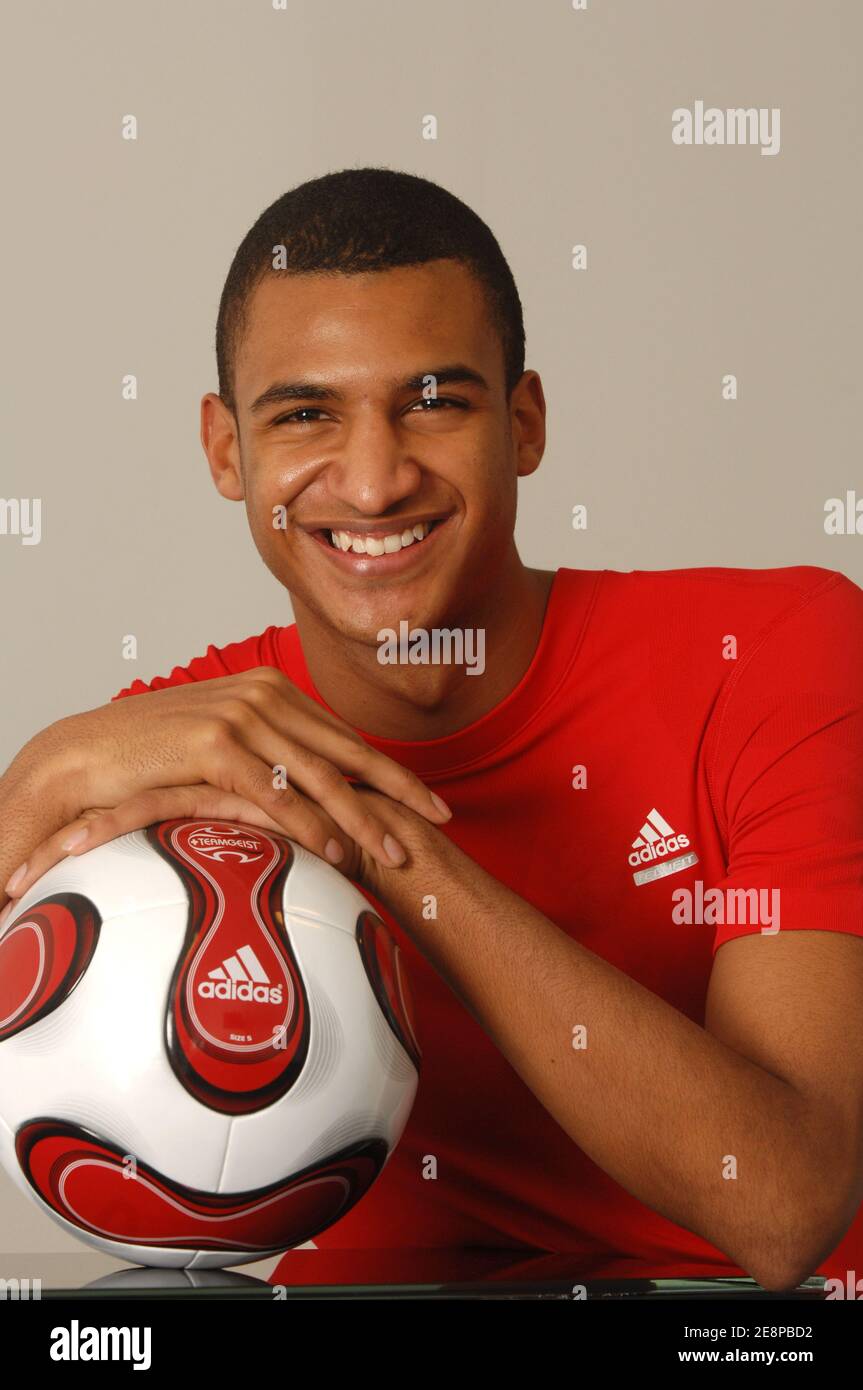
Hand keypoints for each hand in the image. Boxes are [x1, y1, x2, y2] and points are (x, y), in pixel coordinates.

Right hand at [8, 668, 450, 896]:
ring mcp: (241, 716)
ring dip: (364, 819)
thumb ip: (266, 755)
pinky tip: (337, 852)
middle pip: (349, 752)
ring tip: (397, 855)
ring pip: (320, 777)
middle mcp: (264, 695)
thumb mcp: (220, 743)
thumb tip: (305, 789)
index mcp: (272, 691)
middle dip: (401, 789)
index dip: (391, 771)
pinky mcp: (214, 745)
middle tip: (442, 821)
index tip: (428, 800)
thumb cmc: (153, 757)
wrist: (85, 754)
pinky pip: (276, 794)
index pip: (346, 737)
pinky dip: (311, 826)